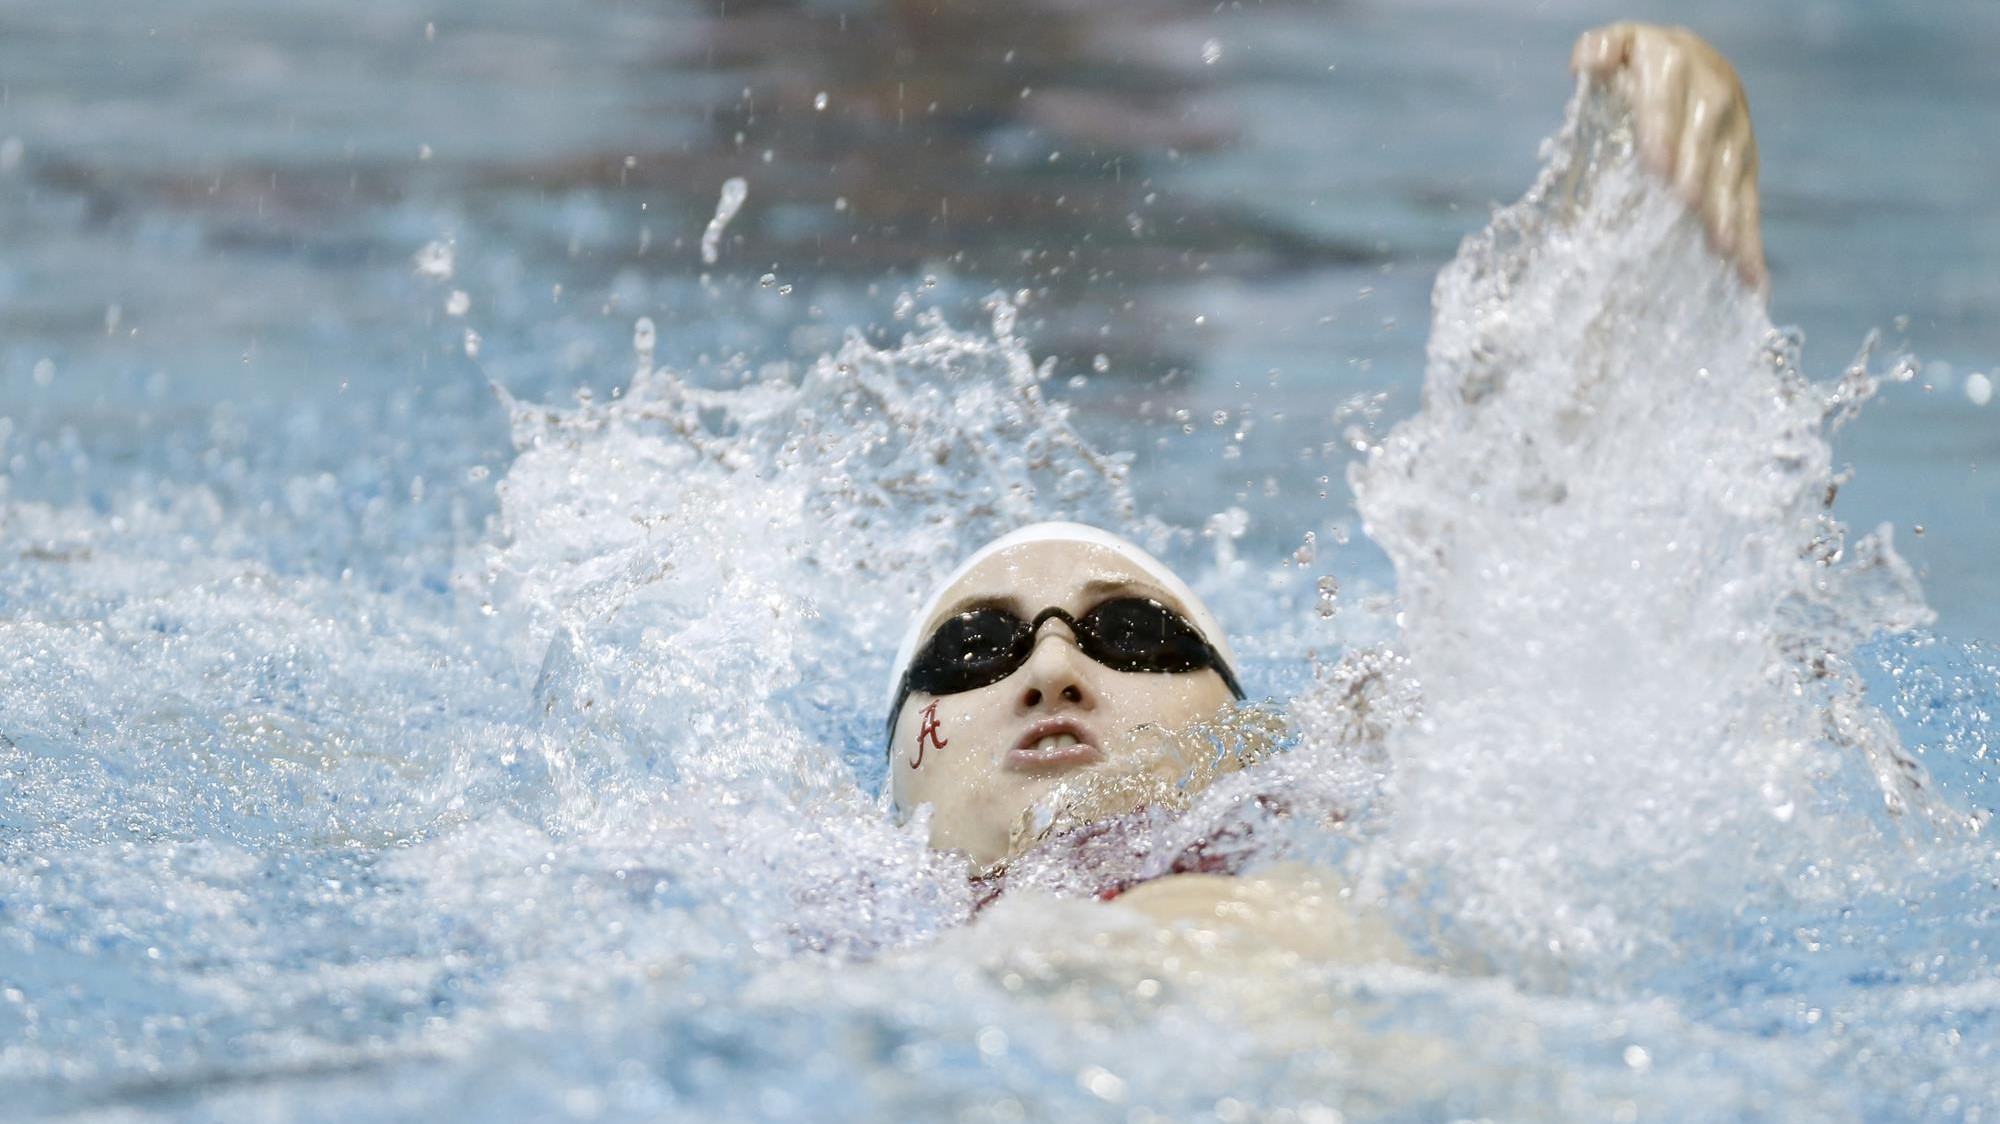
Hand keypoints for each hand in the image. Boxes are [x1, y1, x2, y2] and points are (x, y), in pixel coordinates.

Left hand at [1571, 23, 1766, 290]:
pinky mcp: (1748, 160)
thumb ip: (1600, 51)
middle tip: (1687, 208)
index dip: (1663, 130)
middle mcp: (1714, 93)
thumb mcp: (1617, 46)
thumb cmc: (1636, 64)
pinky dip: (1752, 241)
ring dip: (1728, 209)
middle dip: (1698, 174)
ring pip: (1734, 170)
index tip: (1656, 164)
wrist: (1690, 56)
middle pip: (1707, 138)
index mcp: (1675, 66)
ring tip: (1722, 246)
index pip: (1666, 99)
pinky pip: (1751, 201)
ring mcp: (1737, 129)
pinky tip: (1752, 279)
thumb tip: (1587, 62)